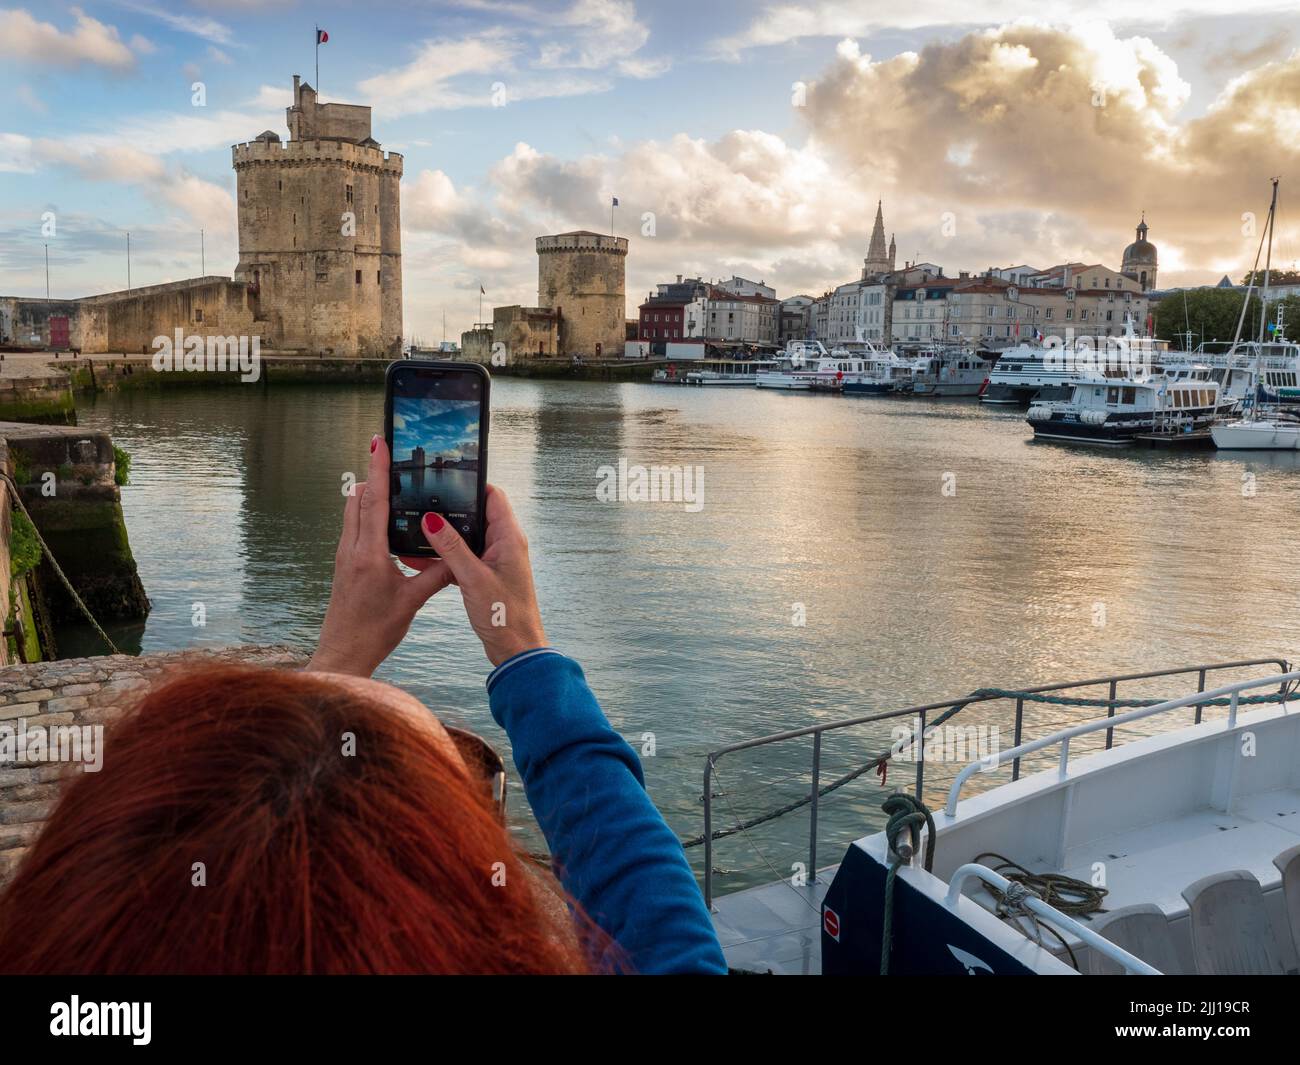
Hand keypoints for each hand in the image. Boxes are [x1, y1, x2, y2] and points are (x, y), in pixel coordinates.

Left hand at [307, 436, 451, 676]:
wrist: (344, 652)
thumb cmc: (375, 630)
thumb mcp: (412, 601)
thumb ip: (436, 575)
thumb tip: (459, 556)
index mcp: (369, 555)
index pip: (373, 502)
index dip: (378, 470)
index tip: (379, 444)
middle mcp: (352, 550)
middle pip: (357, 498)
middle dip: (373, 475)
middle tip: (389, 456)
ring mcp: (344, 556)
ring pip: (351, 511)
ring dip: (367, 493)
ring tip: (388, 481)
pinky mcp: (344, 564)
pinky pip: (353, 527)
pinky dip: (365, 513)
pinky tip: (381, 519)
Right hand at [418, 484, 547, 666]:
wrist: (515, 649)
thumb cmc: (505, 615)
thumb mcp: (473, 578)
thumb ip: (451, 547)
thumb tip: (431, 519)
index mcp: (509, 537)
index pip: (493, 496)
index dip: (471, 485)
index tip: (445, 480)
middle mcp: (504, 544)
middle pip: (475, 514)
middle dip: (449, 510)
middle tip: (422, 503)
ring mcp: (494, 560)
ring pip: (465, 537)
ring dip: (443, 537)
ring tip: (414, 531)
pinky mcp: (485, 575)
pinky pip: (461, 558)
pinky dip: (443, 558)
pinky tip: (420, 560)